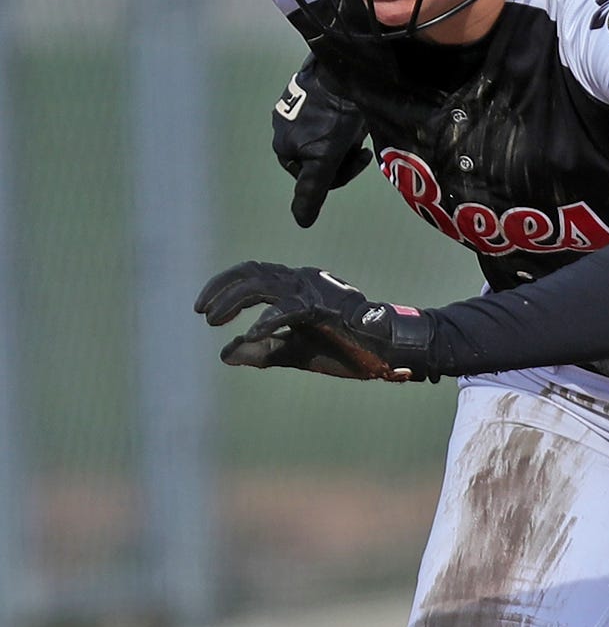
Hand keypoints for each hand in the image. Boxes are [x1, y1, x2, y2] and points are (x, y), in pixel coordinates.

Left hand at [194, 262, 435, 381]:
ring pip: (261, 284)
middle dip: (221, 290)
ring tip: (214, 319)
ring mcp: (312, 291)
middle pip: (251, 272)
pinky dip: (264, 322)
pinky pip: (286, 310)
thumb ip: (263, 350)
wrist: (388, 349)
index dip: (224, 287)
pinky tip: (249, 335)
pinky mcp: (322, 308)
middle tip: (203, 312)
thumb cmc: (347, 347)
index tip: (205, 309)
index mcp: (297, 286)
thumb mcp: (295, 352)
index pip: (252, 274)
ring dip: (233, 301)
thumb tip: (225, 353)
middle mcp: (302, 280)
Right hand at [273, 62, 371, 227]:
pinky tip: (353, 106)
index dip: (344, 170)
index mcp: (284, 148)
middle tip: (361, 138)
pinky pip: (327, 113)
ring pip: (327, 135)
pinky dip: (342, 116)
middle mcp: (282, 128)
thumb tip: (302, 222)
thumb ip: (312, 191)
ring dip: (344, 135)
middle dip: (343, 153)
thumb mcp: (325, 160)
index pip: (319, 176)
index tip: (362, 155)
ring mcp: (293, 107)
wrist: (343, 70)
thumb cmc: (336, 118)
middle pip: (322, 156)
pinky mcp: (306, 88)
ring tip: (358, 121)